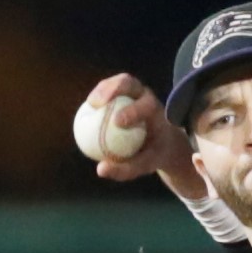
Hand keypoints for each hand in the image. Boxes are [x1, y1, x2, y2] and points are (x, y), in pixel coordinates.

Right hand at [85, 74, 206, 195]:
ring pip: (119, 82)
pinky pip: (110, 90)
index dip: (132, 110)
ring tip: (90, 103)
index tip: (117, 122)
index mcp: (157, 112)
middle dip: (113, 88)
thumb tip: (100, 170)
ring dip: (103, 89)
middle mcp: (147, 96)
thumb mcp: (144, 166)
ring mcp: (137, 91)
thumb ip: (125, 169)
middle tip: (97, 103)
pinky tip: (87, 108)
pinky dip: (99, 96)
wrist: (164, 142)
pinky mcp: (126, 92)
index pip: (147, 105)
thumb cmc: (154, 155)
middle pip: (130, 83)